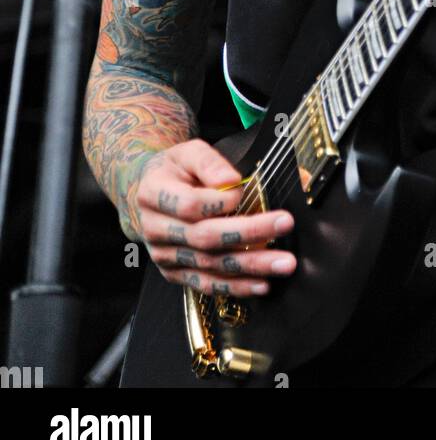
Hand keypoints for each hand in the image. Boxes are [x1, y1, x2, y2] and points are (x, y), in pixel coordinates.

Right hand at [128, 139, 296, 297]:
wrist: (146, 193)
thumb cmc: (175, 170)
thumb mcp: (187, 152)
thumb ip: (209, 162)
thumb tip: (231, 181)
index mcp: (155, 193)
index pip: (189, 204)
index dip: (218, 201)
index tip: (244, 192)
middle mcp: (156, 228)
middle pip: (204, 237)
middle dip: (248, 233)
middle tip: (284, 225)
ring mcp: (164, 255)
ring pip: (209, 265)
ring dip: (250, 266)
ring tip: (283, 262)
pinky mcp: (175, 274)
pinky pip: (206, 284)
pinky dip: (235, 287)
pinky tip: (261, 284)